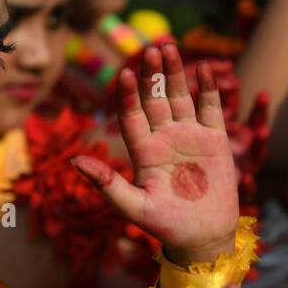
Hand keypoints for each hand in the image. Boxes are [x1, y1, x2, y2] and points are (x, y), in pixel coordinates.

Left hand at [75, 44, 238, 264]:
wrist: (203, 239)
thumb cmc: (165, 226)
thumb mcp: (134, 206)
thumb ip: (106, 183)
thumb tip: (73, 161)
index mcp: (143, 151)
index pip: (131, 115)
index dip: (128, 95)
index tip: (124, 74)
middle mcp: (164, 139)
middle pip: (155, 99)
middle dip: (152, 75)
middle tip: (151, 49)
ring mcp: (189, 137)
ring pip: (180, 97)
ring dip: (175, 74)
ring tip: (169, 48)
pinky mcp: (215, 141)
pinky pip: (210, 109)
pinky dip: (208, 89)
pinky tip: (204, 69)